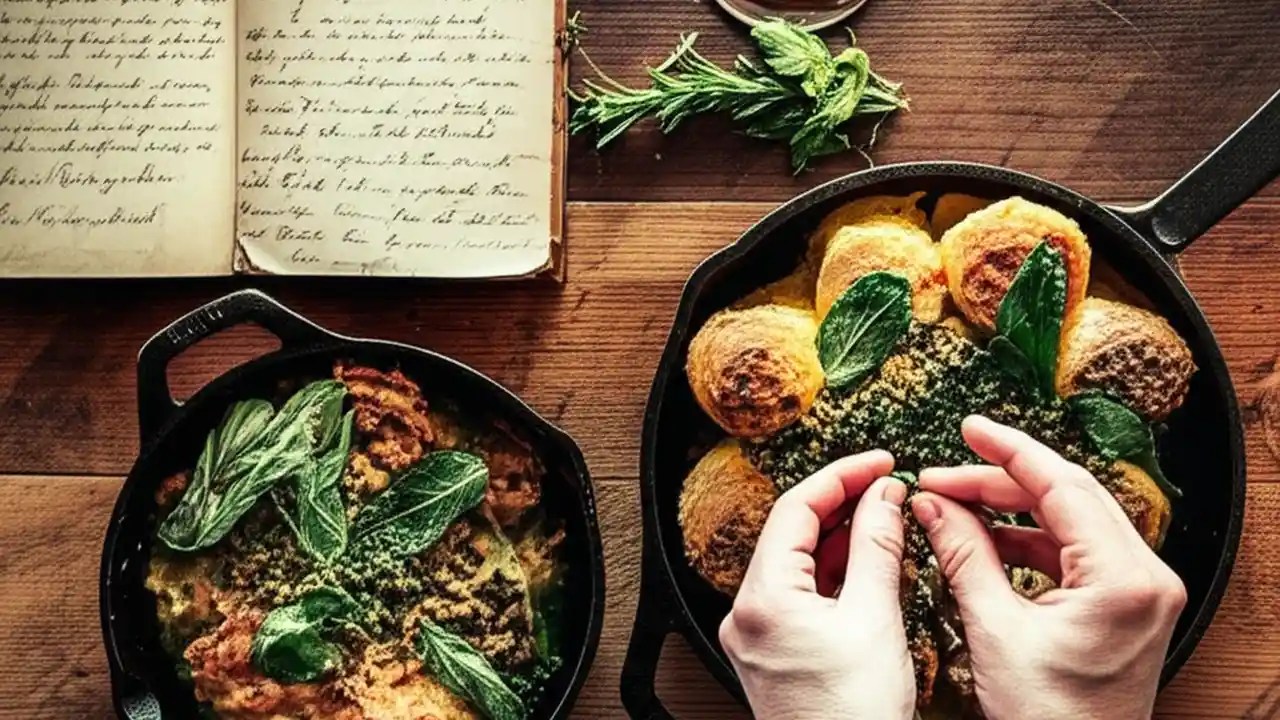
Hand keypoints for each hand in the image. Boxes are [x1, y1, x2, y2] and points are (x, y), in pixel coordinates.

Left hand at [719, 451, 914, 719]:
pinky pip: (798, 596)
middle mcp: (747, 614)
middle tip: (886, 486)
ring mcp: (755, 636)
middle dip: (841, 504)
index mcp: (762, 598)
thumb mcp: (876, 619)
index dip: (842, 476)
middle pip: (791, 534)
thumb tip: (886, 496)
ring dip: (839, 539)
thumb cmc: (855, 717)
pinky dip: (832, 576)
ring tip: (885, 519)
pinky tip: (867, 566)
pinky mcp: (771, 654)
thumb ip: (879, 547)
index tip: (880, 461)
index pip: (796, 509)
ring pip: (796, 565)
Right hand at [915, 416, 1186, 719]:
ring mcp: (1140, 591)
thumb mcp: (994, 630)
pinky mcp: (1125, 605)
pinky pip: (1073, 553)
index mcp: (1125, 579)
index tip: (970, 427)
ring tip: (952, 506)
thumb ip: (963, 554)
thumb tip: (932, 503)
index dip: (1008, 450)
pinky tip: (982, 539)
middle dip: (999, 481)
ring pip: (1069, 522)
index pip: (1062, 486)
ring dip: (1010, 511)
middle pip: (1067, 497)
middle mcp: (1146, 577)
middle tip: (942, 474)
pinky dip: (1026, 542)